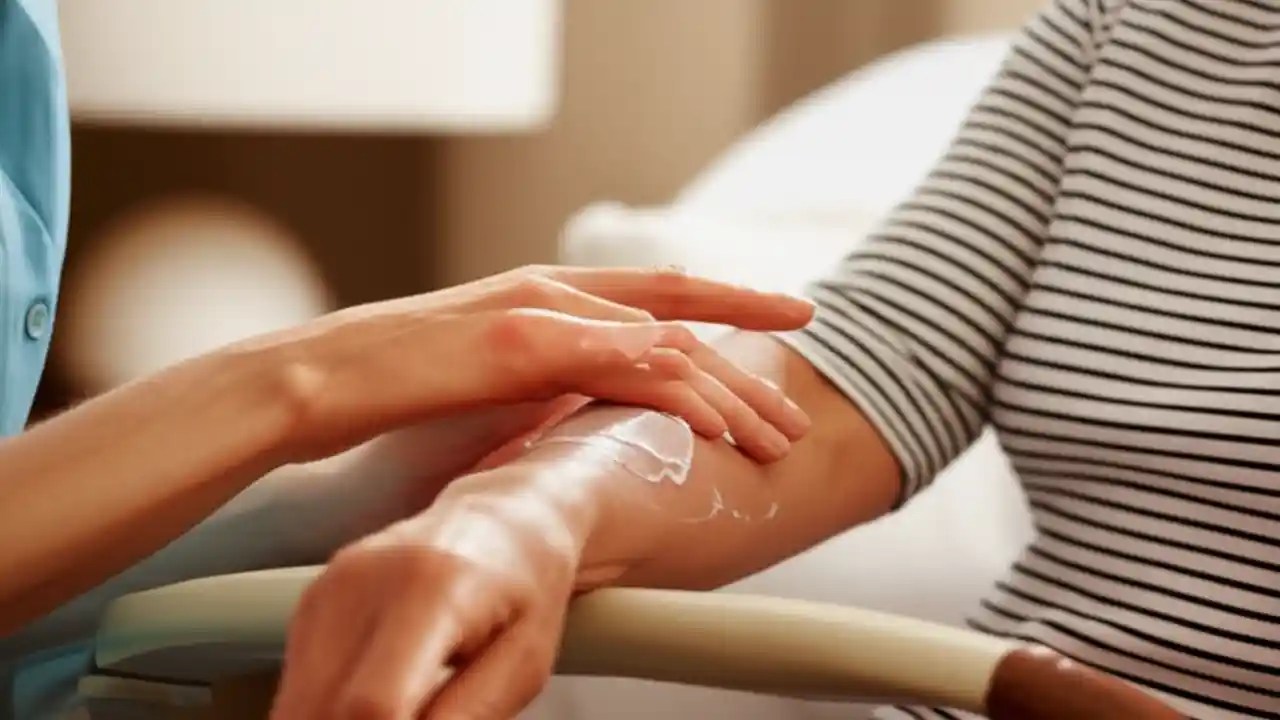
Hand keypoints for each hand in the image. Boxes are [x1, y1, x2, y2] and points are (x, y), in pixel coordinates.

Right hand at [263, 265, 812, 464]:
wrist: (319, 379)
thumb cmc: (397, 389)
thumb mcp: (492, 380)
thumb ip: (550, 383)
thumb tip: (598, 410)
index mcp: (550, 298)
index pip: (658, 295)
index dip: (728, 304)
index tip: (785, 319)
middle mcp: (554, 293)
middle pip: (678, 312)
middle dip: (750, 350)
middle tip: (799, 402)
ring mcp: (538, 312)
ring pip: (660, 342)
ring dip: (726, 389)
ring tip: (775, 433)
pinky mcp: (516, 345)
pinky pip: (610, 360)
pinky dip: (668, 385)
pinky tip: (712, 413)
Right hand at [271, 469, 587, 719]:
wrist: (505, 519)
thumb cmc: (526, 593)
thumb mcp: (523, 666)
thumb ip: (464, 716)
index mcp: (431, 593)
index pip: (373, 705)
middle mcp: (364, 582)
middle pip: (325, 710)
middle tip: (420, 715)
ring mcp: (328, 588)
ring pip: (299, 706)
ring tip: (403, 708)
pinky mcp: (310, 600)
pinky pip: (298, 686)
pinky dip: (327, 710)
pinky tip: (374, 706)